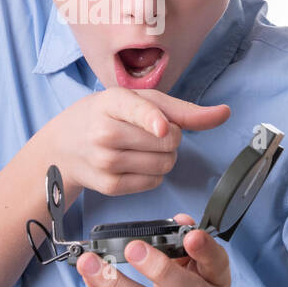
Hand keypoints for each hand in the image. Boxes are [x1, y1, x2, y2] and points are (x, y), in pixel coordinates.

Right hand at [42, 89, 229, 201]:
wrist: (64, 146)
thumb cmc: (105, 116)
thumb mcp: (137, 100)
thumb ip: (182, 109)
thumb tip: (223, 113)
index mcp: (111, 102)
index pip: (137, 110)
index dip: (153, 120)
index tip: (161, 127)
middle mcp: (104, 132)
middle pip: (167, 140)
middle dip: (171, 136)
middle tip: (151, 131)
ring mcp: (105, 162)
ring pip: (165, 163)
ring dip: (165, 156)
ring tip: (143, 146)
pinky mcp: (109, 186)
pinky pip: (154, 182)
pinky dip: (154, 173)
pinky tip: (136, 162)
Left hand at [77, 214, 238, 286]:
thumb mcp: (206, 279)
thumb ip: (190, 249)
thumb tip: (180, 219)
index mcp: (216, 284)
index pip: (217, 264)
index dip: (205, 249)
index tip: (190, 235)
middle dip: (161, 269)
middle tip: (135, 248)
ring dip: (116, 284)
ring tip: (91, 263)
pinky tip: (88, 277)